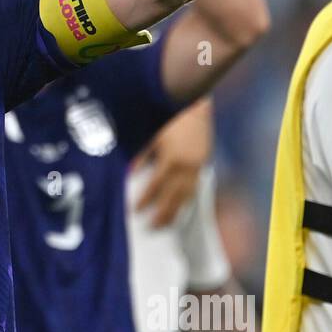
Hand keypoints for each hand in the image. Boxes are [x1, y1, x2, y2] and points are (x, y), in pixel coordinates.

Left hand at [132, 99, 213, 227]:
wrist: (195, 104)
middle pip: (174, 196)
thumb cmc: (169, 117)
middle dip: (162, 213)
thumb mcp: (150, 135)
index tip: (134, 211)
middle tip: (152, 227)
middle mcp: (187, 166)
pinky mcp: (204, 162)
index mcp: (172, 160)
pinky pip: (195, 186)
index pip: (155, 187)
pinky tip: (181, 205)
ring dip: (177, 210)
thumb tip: (127, 174)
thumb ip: (140, 156)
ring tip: (167, 224)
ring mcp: (198, 165)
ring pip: (187, 194)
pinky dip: (187, 198)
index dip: (145, 200)